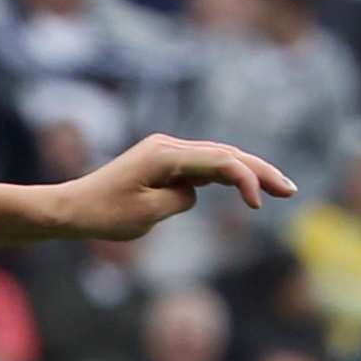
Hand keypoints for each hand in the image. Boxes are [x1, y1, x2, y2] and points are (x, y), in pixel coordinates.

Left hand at [53, 134, 295, 240]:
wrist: (70, 208)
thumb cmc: (103, 214)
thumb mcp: (148, 214)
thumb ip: (182, 199)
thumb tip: (195, 190)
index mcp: (165, 155)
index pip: (220, 162)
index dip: (246, 180)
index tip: (256, 206)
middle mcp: (167, 146)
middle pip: (226, 155)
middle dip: (260, 172)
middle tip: (290, 190)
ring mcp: (165, 152)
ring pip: (218, 158)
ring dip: (248, 172)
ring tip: (280, 189)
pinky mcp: (163, 162)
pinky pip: (203, 166)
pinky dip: (226, 175)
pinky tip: (246, 187)